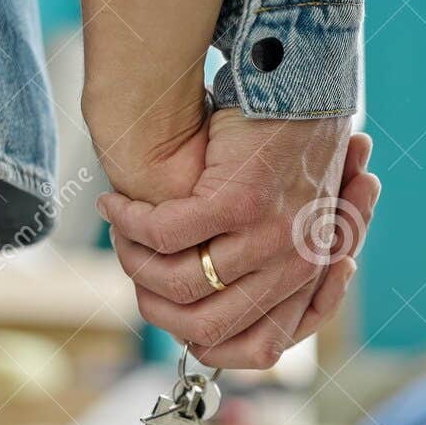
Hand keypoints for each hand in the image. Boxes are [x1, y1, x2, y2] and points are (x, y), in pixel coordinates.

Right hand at [97, 111, 379, 368]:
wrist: (307, 73)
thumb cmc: (295, 138)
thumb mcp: (297, 212)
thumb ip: (274, 262)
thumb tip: (217, 300)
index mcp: (309, 274)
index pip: (256, 351)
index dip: (207, 341)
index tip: (177, 302)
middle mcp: (293, 266)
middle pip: (202, 330)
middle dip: (154, 300)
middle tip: (133, 260)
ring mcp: (269, 238)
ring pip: (176, 285)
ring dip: (134, 260)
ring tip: (120, 230)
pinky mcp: (239, 201)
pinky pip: (165, 233)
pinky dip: (131, 222)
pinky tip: (116, 204)